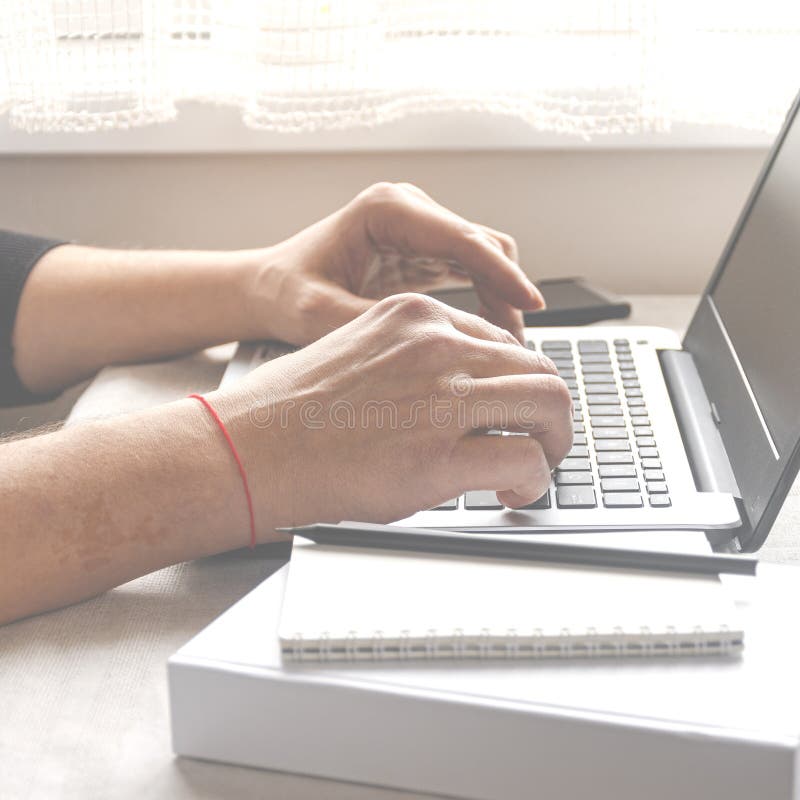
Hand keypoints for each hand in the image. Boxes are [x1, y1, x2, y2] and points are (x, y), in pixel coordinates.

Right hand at [212, 293, 571, 534]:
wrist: (248, 448)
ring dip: (553, 443)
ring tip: (535, 466)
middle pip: (539, 370)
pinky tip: (510, 491)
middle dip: (550, 412)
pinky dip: (533, 479)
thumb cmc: (294, 409)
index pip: (503, 343)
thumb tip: (465, 394)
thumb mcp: (363, 351)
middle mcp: (437, 346)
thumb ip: (420, 361)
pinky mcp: (437, 455)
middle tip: (543, 441)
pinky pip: (525, 459)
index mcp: (417, 317)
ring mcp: (440, 397)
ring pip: (549, 405)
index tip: (515, 409)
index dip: (517, 383)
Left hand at [242, 182, 543, 344]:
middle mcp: (409, 211)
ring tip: (504, 347)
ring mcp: (419, 228)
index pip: (464, 239)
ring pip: (484, 257)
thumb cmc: (287, 292)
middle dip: (507, 292)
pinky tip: (485, 334)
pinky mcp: (421, 250)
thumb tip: (438, 345)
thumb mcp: (322, 315)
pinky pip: (470, 271)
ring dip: (500, 297)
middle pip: (484, 245)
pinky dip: (485, 299)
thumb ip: (377, 324)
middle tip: (515, 347)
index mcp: (387, 210)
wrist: (269, 287)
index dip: (504, 275)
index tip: (532, 306)